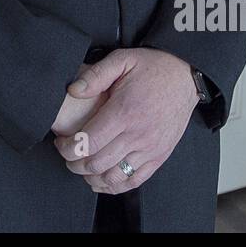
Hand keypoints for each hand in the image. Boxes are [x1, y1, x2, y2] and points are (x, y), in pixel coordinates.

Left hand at [52, 48, 198, 193]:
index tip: (61, 143)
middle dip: (74, 163)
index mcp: (124, 112)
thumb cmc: (154, 68)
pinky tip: (102, 180)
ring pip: (113, 177)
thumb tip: (73, 90)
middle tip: (67, 154)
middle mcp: (137, 134)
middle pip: (97, 163)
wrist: (185, 76)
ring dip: (91, 177)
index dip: (67, 148)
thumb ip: (95, 75)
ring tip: (82, 166)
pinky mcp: (159, 156)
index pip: (88, 142)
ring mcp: (150, 149)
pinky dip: (114, 186)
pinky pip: (134, 181)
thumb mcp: (122, 60)